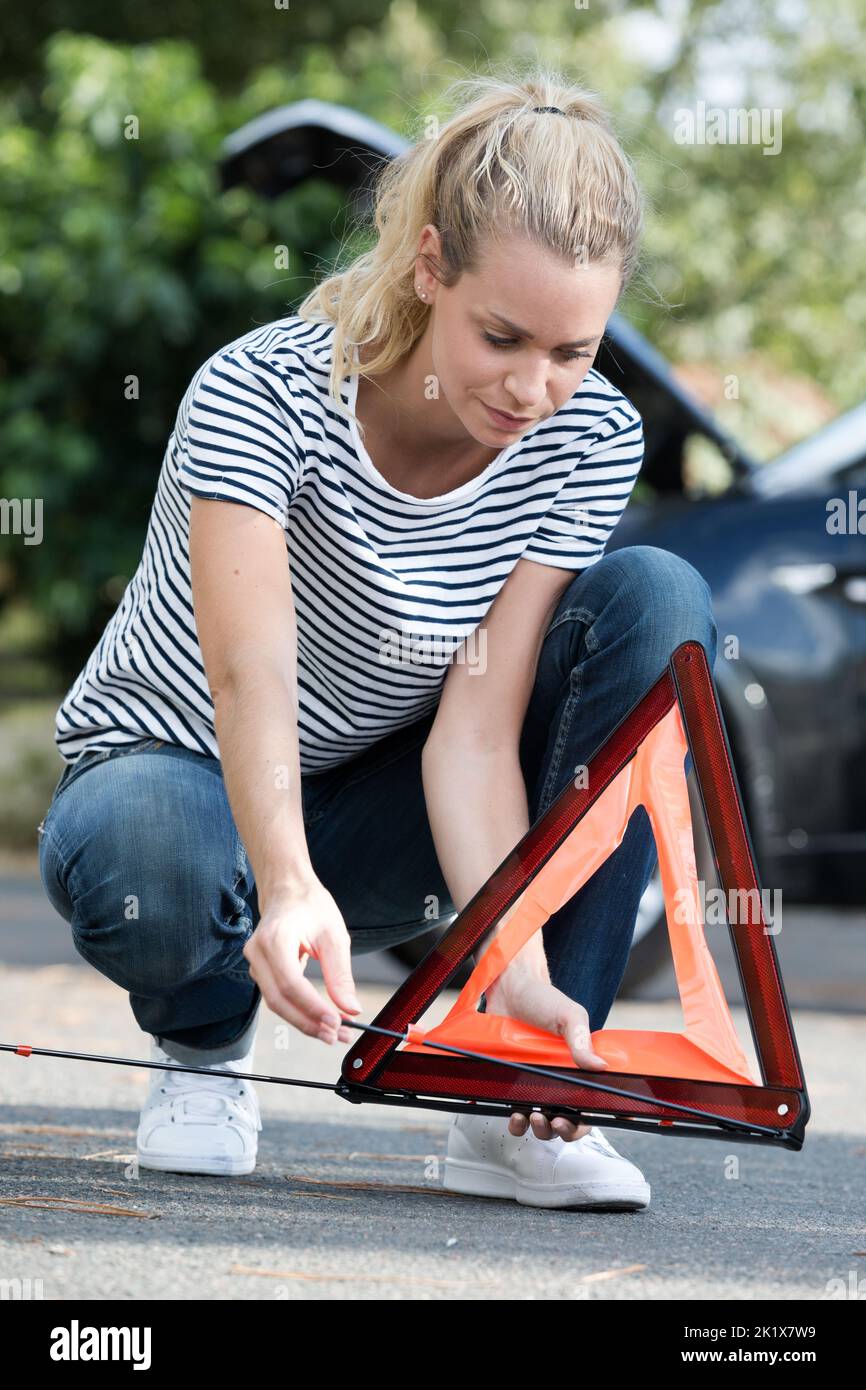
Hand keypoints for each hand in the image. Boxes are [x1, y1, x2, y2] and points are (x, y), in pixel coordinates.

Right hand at [242, 878, 360, 1044]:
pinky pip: (276, 997)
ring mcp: (254, 962)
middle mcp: (258, 952)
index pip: (291, 983)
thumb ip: (341, 974)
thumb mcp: (334, 935)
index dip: (312, 1008)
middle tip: (336, 1036)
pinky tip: (317, 1018)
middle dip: (308, 1023)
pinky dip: (297, 1011)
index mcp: (275, 938)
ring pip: (276, 1003)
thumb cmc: (310, 906)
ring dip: (303, 1021)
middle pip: (279, 1000)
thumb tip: (350, 1009)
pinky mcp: (260, 970)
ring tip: (332, 1031)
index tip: (336, 1023)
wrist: (287, 889)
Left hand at [485, 969, 607, 1142]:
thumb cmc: (543, 1000)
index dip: (591, 1120)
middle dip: (564, 1130)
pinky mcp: (513, 1084)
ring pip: (542, 1123)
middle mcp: (559, 1080)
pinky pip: (516, 1114)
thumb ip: (581, 1039)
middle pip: (568, 1121)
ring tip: (533, 1116)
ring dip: (540, 1129)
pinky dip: (516, 1123)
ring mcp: (535, 1084)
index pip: (592, 1104)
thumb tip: (599, 1065)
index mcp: (579, 1068)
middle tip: (556, 1121)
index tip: (584, 1121)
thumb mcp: (569, 1015)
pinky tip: (514, 1116)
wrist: (508, 990)